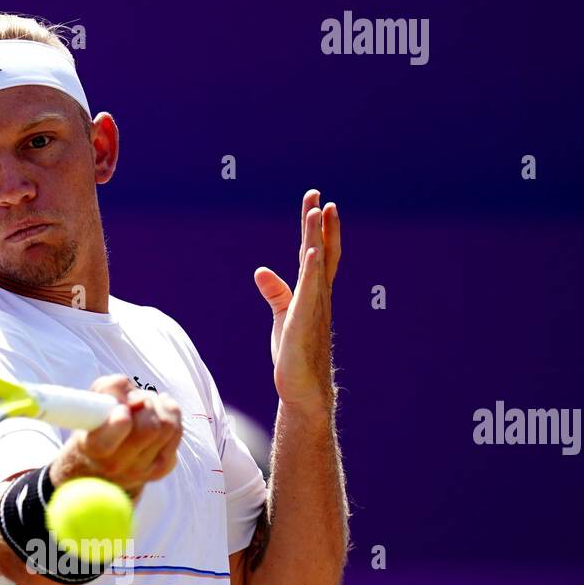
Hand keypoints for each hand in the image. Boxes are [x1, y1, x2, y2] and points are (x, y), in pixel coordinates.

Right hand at [50, 375, 182, 498]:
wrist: (99, 462)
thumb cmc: (96, 423)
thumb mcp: (91, 401)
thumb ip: (108, 389)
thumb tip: (137, 398)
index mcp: (94, 448)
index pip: (114, 434)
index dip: (123, 418)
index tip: (122, 409)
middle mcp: (117, 465)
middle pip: (150, 428)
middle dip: (146, 403)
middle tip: (136, 401)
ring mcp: (142, 470)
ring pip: (168, 427)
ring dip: (160, 406)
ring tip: (146, 404)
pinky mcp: (162, 468)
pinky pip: (177, 432)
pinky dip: (170, 414)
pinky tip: (156, 414)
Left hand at [254, 190, 340, 412]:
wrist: (302, 388)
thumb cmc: (295, 354)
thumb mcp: (282, 317)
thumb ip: (276, 292)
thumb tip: (261, 271)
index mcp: (313, 294)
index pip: (317, 255)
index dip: (317, 229)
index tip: (317, 203)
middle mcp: (319, 297)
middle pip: (321, 252)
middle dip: (320, 224)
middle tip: (319, 196)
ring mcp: (315, 308)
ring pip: (318, 265)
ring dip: (318, 237)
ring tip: (319, 210)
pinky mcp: (304, 322)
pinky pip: (311, 291)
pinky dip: (313, 269)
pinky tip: (314, 251)